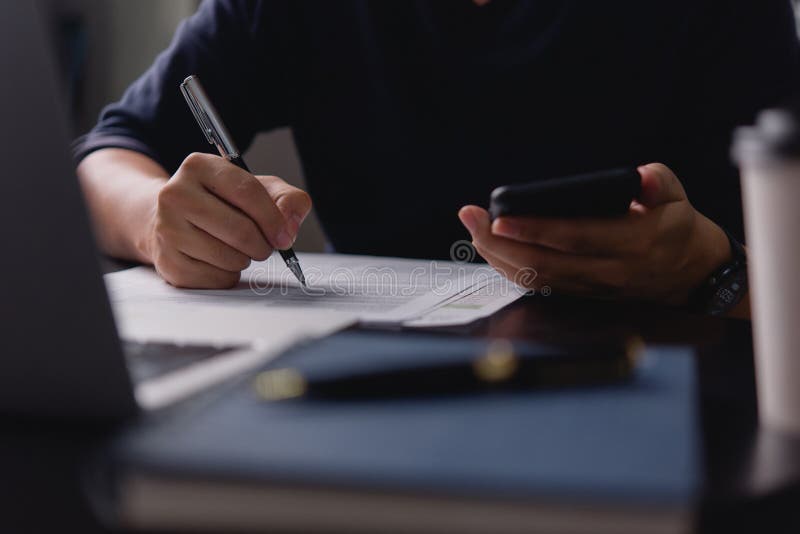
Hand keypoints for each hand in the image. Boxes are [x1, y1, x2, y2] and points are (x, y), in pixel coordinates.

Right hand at [145, 152, 310, 288]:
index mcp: (199, 166)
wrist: (174, 220)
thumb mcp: (259, 188)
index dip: (274, 219)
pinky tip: (219, 260)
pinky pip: (216, 279)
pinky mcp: (167, 261)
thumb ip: (287, 199)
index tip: (285, 236)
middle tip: (263, 245)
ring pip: (229, 258)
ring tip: (236, 248)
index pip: (247, 191)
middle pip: (240, 230)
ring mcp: (166, 229)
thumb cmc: (222, 203)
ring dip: (245, 260)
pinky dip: (228, 275)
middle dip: (263, 245)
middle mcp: (175, 194)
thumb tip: (289, 226)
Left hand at [458, 163, 731, 304]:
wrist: (690, 274)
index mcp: (634, 243)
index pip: (574, 237)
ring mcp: (593, 288)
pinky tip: (490, 249)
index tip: (500, 217)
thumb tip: (642, 177)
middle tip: (471, 219)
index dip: (534, 229)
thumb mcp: (676, 196)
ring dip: (499, 257)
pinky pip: (539, 285)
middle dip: (500, 243)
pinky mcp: (582, 294)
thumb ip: (658, 182)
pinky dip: (510, 268)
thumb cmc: (676, 225)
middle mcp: (609, 271)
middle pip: (543, 263)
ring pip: (536, 278)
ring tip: (473, 231)